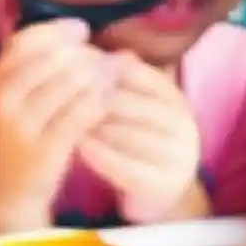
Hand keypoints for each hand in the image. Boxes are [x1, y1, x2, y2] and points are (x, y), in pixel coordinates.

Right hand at [0, 19, 107, 221]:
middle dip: (79, 53)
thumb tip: (62, 42)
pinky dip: (95, 104)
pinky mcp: (44, 154)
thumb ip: (25, 78)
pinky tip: (107, 100)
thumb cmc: (8, 152)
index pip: (20, 45)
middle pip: (46, 62)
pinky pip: (76, 119)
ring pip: (63, 86)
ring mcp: (22, 130)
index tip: (80, 29)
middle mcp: (2, 106)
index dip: (53, 32)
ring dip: (93, 74)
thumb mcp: (4, 110)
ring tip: (111, 72)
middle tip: (100, 54)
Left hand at [78, 52, 201, 221]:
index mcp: (174, 98)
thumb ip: (120, 81)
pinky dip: (102, 157)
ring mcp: (177, 156)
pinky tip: (81, 149)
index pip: (137, 75)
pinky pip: (129, 168)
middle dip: (95, 101)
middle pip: (132, 104)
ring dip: (95, 128)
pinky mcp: (165, 184)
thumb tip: (103, 54)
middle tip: (62, 98)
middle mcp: (183, 124)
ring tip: (66, 123)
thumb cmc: (136, 140)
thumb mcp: (133, 106)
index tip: (71, 72)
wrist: (157, 191)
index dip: (101, 71)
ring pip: (130, 136)